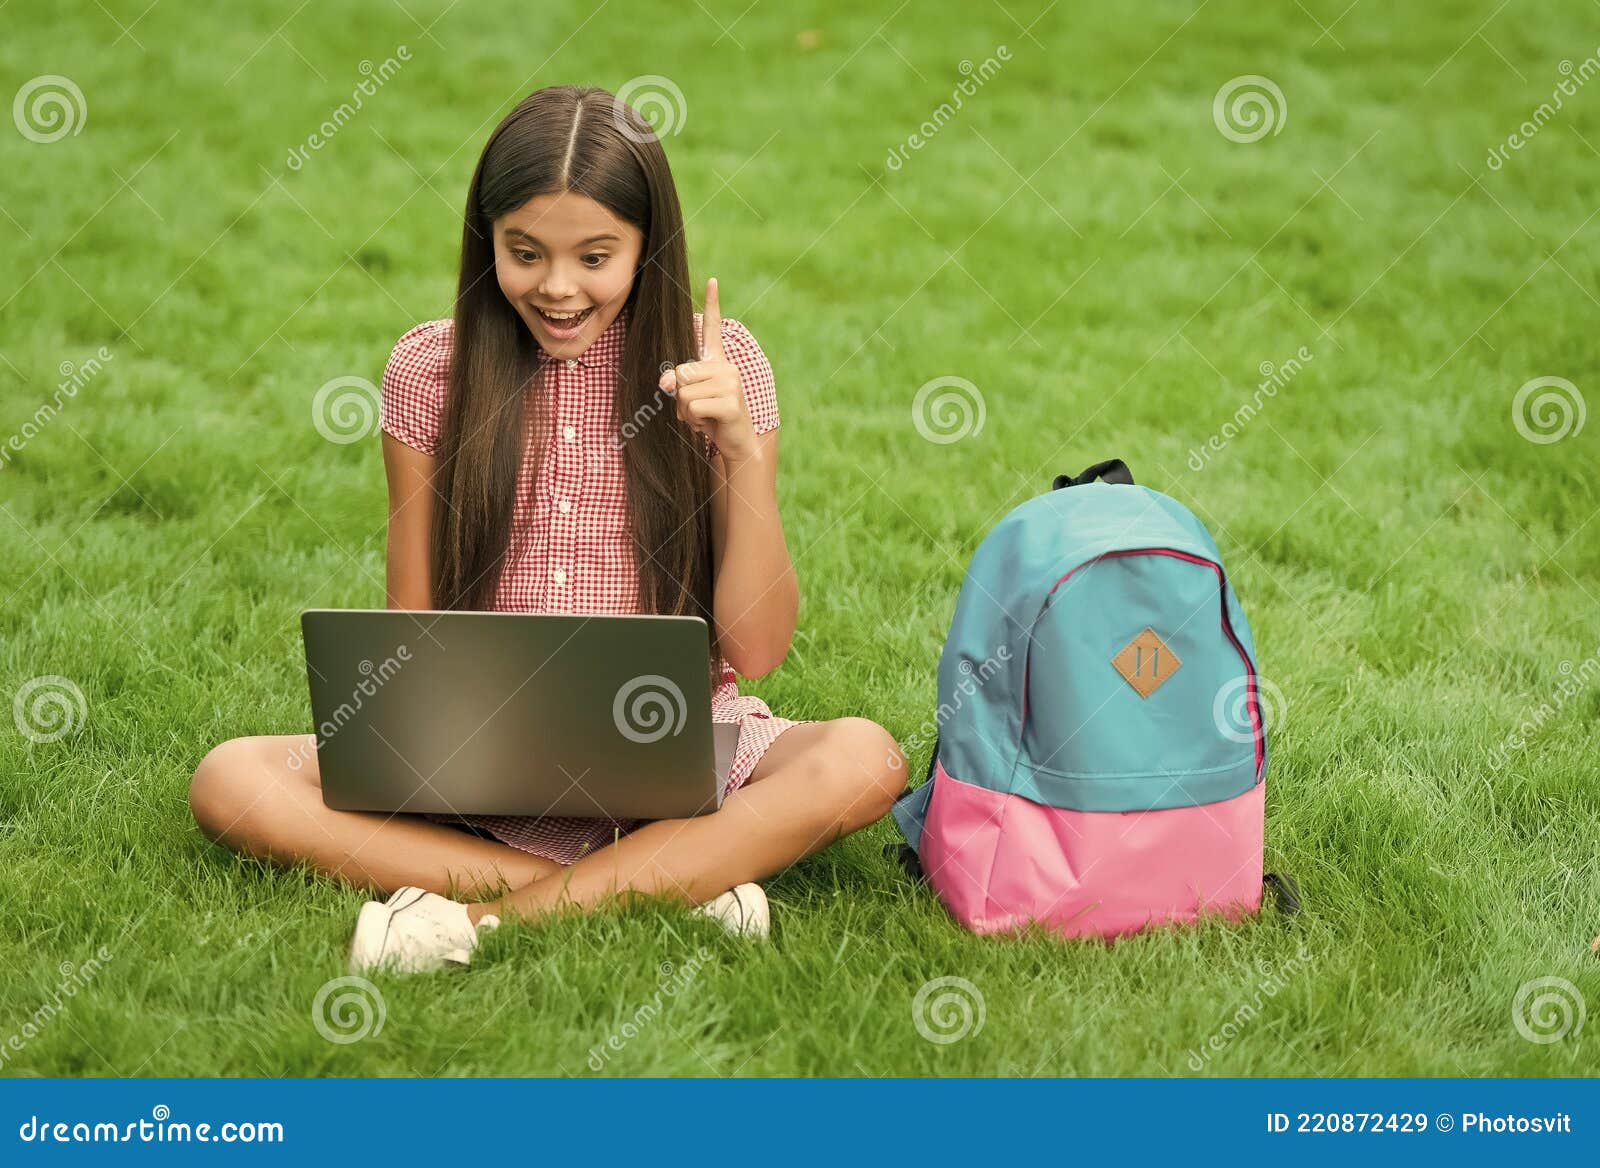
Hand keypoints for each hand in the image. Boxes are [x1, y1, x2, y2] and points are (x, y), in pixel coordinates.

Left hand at [658, 277, 758, 463]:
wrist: (736, 443)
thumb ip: (676, 384)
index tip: (712, 280)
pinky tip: (710, 423)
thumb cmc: (711, 419)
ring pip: (683, 393)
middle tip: (696, 409)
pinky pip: (692, 407)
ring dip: (685, 411)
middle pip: (680, 373)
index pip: (713, 329)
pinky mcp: (731, 402)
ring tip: (703, 417)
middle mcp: (726, 367)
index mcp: (717, 362)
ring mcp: (731, 383)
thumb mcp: (689, 399)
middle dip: (679, 397)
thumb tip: (666, 383)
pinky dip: (693, 421)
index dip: (712, 304)